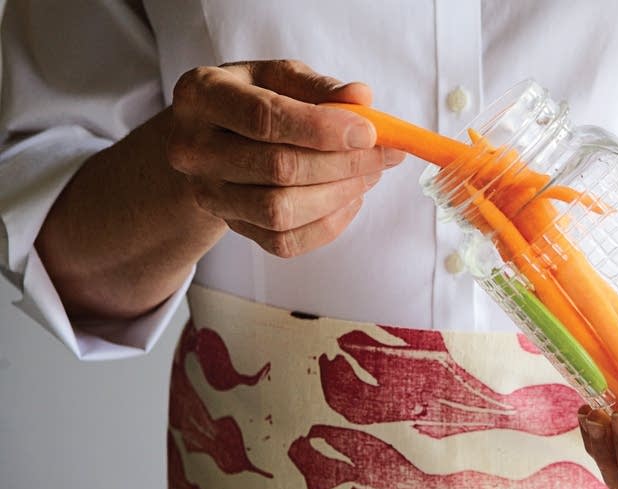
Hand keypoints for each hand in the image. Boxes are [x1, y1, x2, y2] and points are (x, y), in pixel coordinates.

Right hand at [167, 59, 404, 257]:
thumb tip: (362, 96)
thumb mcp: (278, 78)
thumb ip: (319, 87)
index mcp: (203, 95)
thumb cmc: (251, 100)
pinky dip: (328, 225)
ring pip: (281, 211)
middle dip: (344, 164)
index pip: (265, 118)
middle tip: (385, 154)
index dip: (323, 129)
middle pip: (278, 168)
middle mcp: (193, 148)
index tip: (369, 132)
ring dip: (339, 195)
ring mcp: (208, 194)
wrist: (210, 140)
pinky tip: (349, 200)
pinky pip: (284, 242)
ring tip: (369, 174)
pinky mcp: (230, 227)